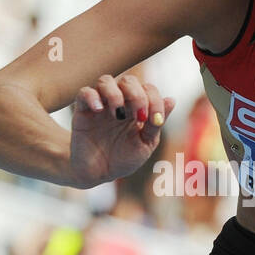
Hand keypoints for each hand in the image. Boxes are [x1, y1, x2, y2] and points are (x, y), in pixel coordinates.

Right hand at [69, 73, 174, 187]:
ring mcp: (100, 104)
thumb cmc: (123, 158)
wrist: (98, 174)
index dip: (155, 100)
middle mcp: (119, 101)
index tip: (155, 120)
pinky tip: (100, 110)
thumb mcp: (145, 144)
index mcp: (136, 107)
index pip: (148, 89)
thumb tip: (172, 99)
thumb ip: (156, 123)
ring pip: (106, 81)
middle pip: (128, 80)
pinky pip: (84, 93)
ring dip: (116, 94)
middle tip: (138, 116)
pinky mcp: (82, 111)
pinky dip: (92, 97)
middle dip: (137, 95)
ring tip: (118, 114)